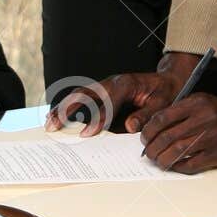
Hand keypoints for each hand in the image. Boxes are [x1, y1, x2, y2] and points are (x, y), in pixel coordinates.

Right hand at [46, 70, 180, 134]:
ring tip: (49, 123)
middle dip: (68, 109)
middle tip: (54, 126)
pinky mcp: (101, 92)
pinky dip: (67, 106)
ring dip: (62, 108)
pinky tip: (56, 116)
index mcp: (126, 84)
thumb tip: (130, 127)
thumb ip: (146, 115)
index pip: (107, 102)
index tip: (86, 135)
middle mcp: (110, 82)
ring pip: (78, 95)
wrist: (167, 80)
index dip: (97, 118)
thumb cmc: (165, 93)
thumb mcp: (162, 104)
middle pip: (84, 94)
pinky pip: (81, 98)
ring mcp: (104, 85)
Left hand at [140, 94, 216, 173]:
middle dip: (152, 148)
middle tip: (148, 153)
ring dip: (162, 160)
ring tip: (158, 161)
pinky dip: (178, 167)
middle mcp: (203, 119)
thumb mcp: (202, 102)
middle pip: (166, 137)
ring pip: (176, 152)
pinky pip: (190, 164)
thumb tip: (154, 129)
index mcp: (196, 103)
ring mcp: (211, 138)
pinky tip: (174, 166)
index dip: (148, 131)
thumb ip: (181, 111)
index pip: (162, 118)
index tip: (144, 138)